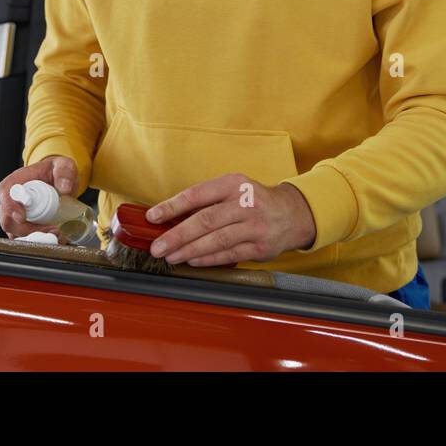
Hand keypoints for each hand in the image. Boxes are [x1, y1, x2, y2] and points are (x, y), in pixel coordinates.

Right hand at [0, 156, 78, 239]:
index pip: (6, 196)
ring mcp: (13, 216)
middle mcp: (9, 201)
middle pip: (8, 221)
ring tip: (57, 234)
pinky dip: (39, 242)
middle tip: (52, 230)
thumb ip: (64, 172)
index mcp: (14, 183)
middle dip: (29, 230)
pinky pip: (24, 239)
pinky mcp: (21, 227)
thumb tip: (64, 188)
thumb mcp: (63, 165)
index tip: (22, 217)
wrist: (56, 180)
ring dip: (36, 238)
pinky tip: (54, 238)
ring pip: (16, 234)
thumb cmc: (54, 171)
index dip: (11, 208)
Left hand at [144, 174, 316, 266]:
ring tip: (171, 256)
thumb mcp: (233, 189)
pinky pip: (230, 255)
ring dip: (190, 250)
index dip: (172, 206)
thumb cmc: (253, 201)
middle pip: (206, 220)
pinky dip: (209, 259)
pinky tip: (193, 261)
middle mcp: (245, 203)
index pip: (197, 194)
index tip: (153, 217)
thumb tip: (169, 216)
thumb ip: (206, 200)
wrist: (292, 214)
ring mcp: (255, 226)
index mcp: (233, 184)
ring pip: (217, 240)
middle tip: (157, 246)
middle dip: (177, 235)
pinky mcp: (261, 247)